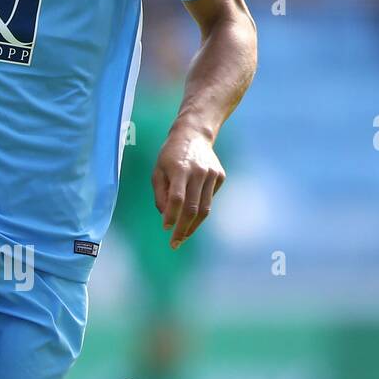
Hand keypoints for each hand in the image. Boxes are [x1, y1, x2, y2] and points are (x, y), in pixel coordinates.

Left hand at [151, 124, 225, 248]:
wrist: (194, 134)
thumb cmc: (170, 155)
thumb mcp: (158, 171)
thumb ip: (160, 194)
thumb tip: (167, 217)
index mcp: (180, 168)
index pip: (177, 198)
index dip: (171, 216)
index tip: (165, 229)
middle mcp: (198, 172)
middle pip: (192, 207)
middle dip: (183, 229)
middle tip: (175, 243)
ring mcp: (212, 174)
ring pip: (204, 208)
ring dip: (193, 226)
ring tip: (183, 237)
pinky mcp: (220, 176)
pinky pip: (209, 199)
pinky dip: (200, 209)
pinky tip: (192, 212)